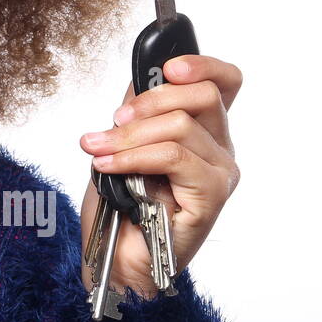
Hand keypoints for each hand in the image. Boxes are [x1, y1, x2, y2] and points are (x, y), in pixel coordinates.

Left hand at [78, 54, 241, 298]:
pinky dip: (134, 156)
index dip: (202, 65)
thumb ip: (138, 110)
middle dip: (149, 101)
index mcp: (204, 130)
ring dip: (128, 135)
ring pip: (181, 126)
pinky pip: (174, 158)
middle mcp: (219, 150)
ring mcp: (219, 174)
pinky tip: (108, 166)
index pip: (224, 82)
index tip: (167, 66)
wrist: (114, 257)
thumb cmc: (119, 204)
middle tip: (114, 121)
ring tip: (97, 149)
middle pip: (203, 95)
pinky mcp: (210, 197)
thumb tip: (141, 76)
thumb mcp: (121, 141)